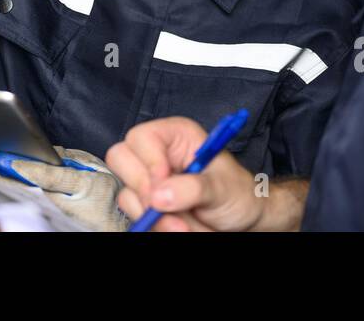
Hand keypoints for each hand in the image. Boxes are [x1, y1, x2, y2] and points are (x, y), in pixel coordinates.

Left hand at [0, 147, 128, 231]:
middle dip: (11, 181)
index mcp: (91, 185)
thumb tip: (46, 151)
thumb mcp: (97, 169)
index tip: (6, 161)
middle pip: (37, 194)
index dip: (28, 169)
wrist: (119, 223)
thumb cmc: (109, 193)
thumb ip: (72, 158)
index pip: (53, 176)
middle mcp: (78, 207)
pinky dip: (21, 205)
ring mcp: (68, 222)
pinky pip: (38, 215)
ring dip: (12, 193)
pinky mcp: (61, 228)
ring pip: (34, 206)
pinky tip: (7, 196)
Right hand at [106, 117, 271, 231]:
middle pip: (121, 159)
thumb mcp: (222, 187)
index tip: (163, 183)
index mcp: (175, 136)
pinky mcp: (147, 203)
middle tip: (165, 207)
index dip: (149, 160)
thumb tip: (159, 195)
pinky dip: (151, 225)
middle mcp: (157, 153)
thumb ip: (193, 188)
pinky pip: (132, 213)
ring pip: (126, 191)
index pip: (143, 137)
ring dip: (150, 214)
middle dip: (143, 189)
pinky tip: (175, 228)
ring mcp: (149, 179)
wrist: (241, 220)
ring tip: (181, 226)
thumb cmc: (237, 193)